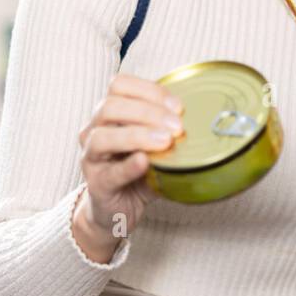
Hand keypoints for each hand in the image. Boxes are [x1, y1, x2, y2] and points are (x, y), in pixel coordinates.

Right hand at [73, 74, 184, 262]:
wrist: (117, 210)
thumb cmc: (138, 171)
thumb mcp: (155, 145)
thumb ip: (169, 129)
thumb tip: (204, 117)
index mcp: (108, 114)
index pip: (120, 85)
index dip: (150, 90)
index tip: (178, 106)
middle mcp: (93, 131)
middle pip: (111, 106)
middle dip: (148, 111)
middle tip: (177, 126)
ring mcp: (91, 158)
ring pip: (103, 137)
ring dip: (138, 135)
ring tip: (165, 142)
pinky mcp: (96, 185)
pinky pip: (110, 173)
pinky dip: (129, 165)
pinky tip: (144, 161)